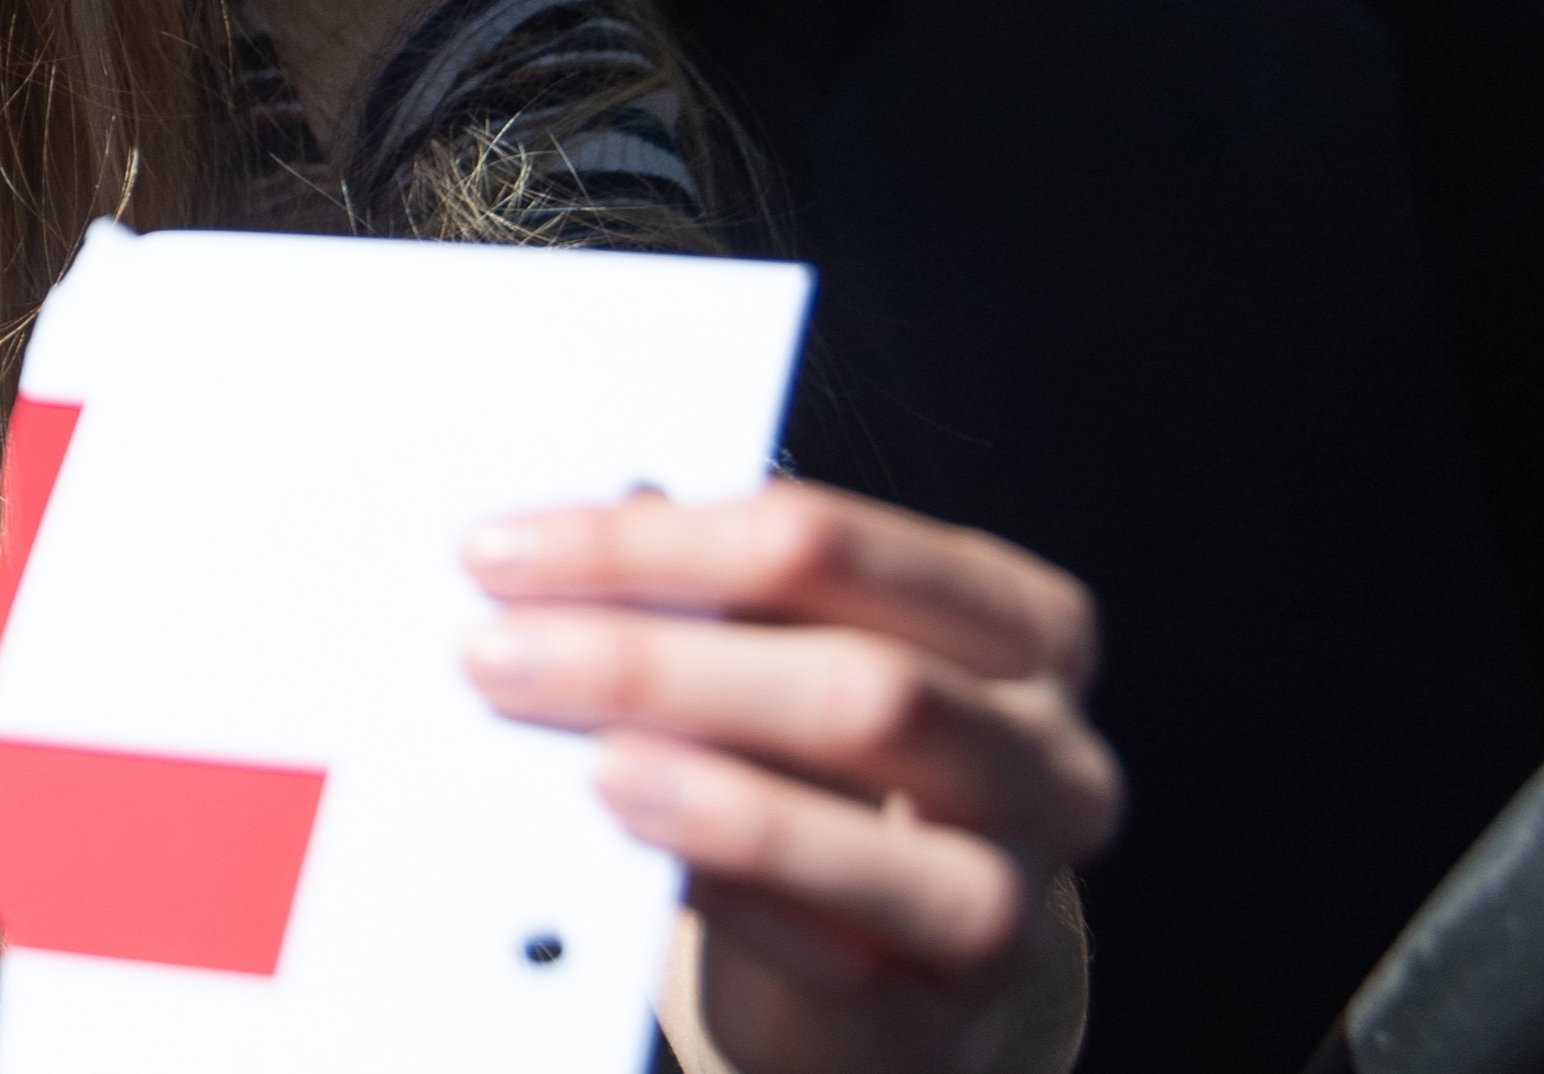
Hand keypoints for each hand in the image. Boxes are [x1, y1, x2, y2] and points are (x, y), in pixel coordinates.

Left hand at [461, 482, 1118, 1073]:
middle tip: (498, 654)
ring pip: (873, 825)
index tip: (505, 551)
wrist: (893, 971)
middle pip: (860, 681)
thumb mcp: (782, 667)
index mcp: (1013, 625)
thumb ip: (709, 600)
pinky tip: (642, 854)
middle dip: (656, 658)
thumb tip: (582, 535)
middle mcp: (1045, 751)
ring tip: (588, 762)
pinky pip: (843, 952)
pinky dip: (732, 889)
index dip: (648, 541)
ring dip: (708, 785)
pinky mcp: (950, 1008)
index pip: (821, 542)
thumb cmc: (826, 782)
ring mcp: (1014, 885)